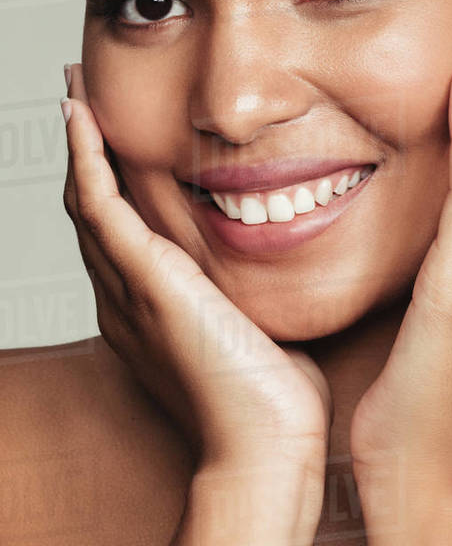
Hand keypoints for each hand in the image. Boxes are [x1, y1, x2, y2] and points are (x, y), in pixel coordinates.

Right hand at [62, 62, 332, 479]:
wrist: (266, 449)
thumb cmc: (274, 408)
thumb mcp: (262, 340)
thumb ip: (257, 307)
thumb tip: (283, 285)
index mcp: (153, 315)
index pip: (124, 239)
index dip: (114, 189)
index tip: (118, 145)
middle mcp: (128, 302)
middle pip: (93, 216)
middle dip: (85, 158)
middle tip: (79, 103)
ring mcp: (131, 292)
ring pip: (88, 205)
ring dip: (79, 145)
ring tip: (73, 95)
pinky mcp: (147, 283)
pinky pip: (101, 208)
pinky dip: (87, 159)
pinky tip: (80, 118)